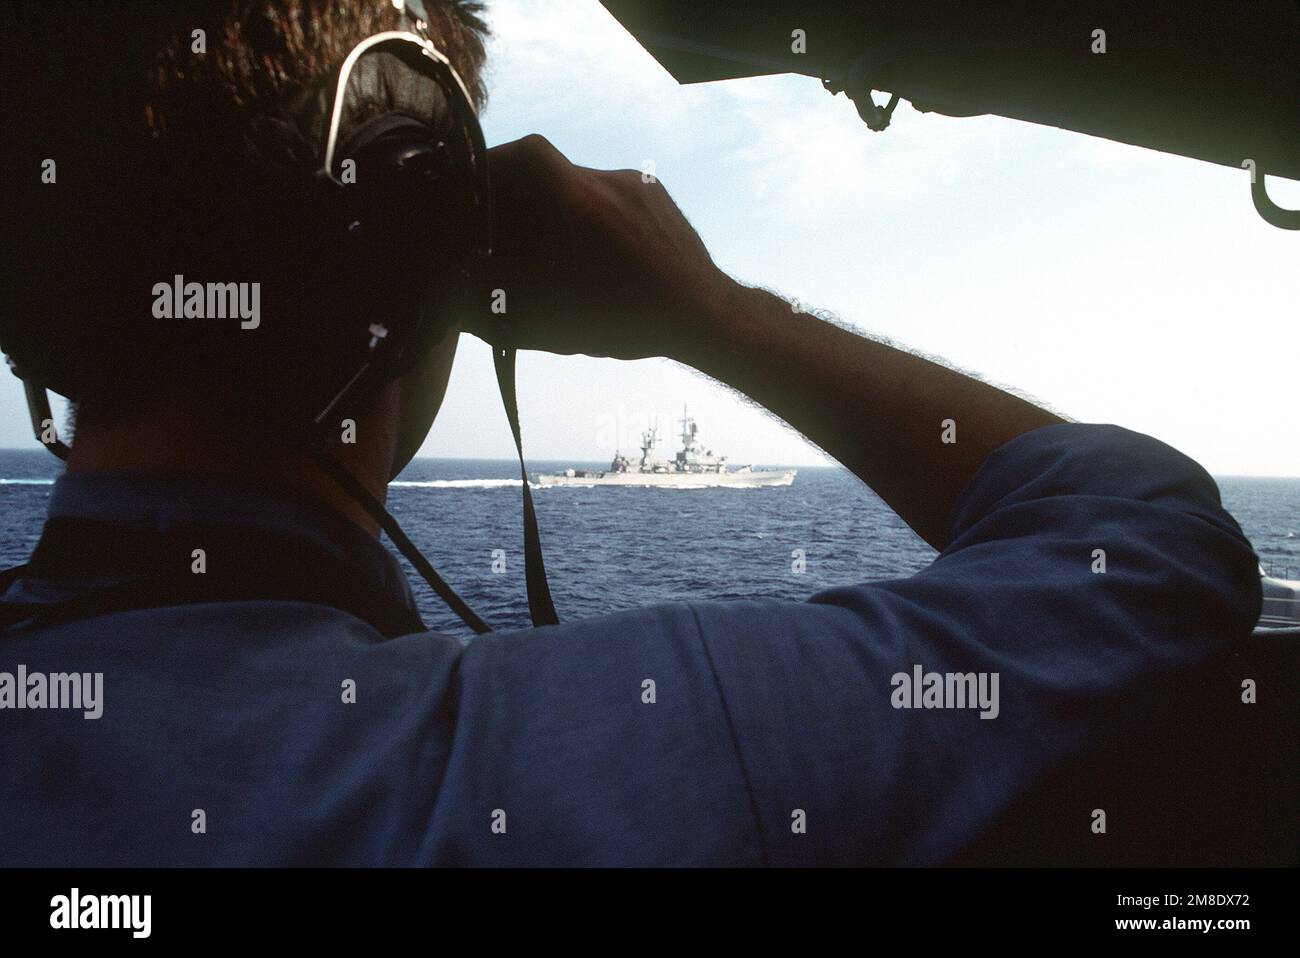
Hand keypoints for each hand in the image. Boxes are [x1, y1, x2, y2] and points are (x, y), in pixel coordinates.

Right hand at [465, 134, 733, 361]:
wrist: (703, 315)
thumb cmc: (627, 321)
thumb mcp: (551, 322)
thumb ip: (498, 311)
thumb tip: (460, 304)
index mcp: (581, 200)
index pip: (527, 154)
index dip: (497, 163)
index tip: (481, 184)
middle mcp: (610, 180)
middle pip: (552, 171)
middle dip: (528, 197)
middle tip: (517, 231)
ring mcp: (638, 183)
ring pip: (583, 185)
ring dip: (565, 210)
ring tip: (563, 250)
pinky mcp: (657, 193)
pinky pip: (613, 194)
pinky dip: (596, 215)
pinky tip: (601, 251)